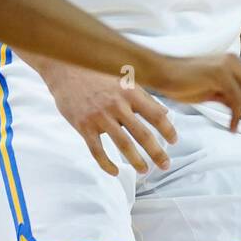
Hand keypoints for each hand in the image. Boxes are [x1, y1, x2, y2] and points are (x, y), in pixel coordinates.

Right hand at [41, 62, 177, 177]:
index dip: (168, 129)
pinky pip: (98, 151)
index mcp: (129, 92)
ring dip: (136, 161)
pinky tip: (115, 171)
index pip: (155, 114)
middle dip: (157, 152)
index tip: (174, 141)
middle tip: (165, 165)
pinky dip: (107, 164)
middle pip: (142, 134)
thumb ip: (144, 96)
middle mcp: (117, 105)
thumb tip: (165, 113)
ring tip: (145, 170)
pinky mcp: (84, 126)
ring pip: (123, 145)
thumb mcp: (123, 80)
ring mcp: (100, 117)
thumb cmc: (97, 74)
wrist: (66, 69)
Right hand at [146, 53, 240, 135]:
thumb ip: (232, 99)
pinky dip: (237, 116)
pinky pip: (237, 98)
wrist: (161, 73)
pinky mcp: (218, 73)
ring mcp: (227, 65)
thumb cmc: (184, 84)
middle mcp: (234, 62)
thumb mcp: (213, 92)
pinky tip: (232, 128)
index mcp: (235, 64)